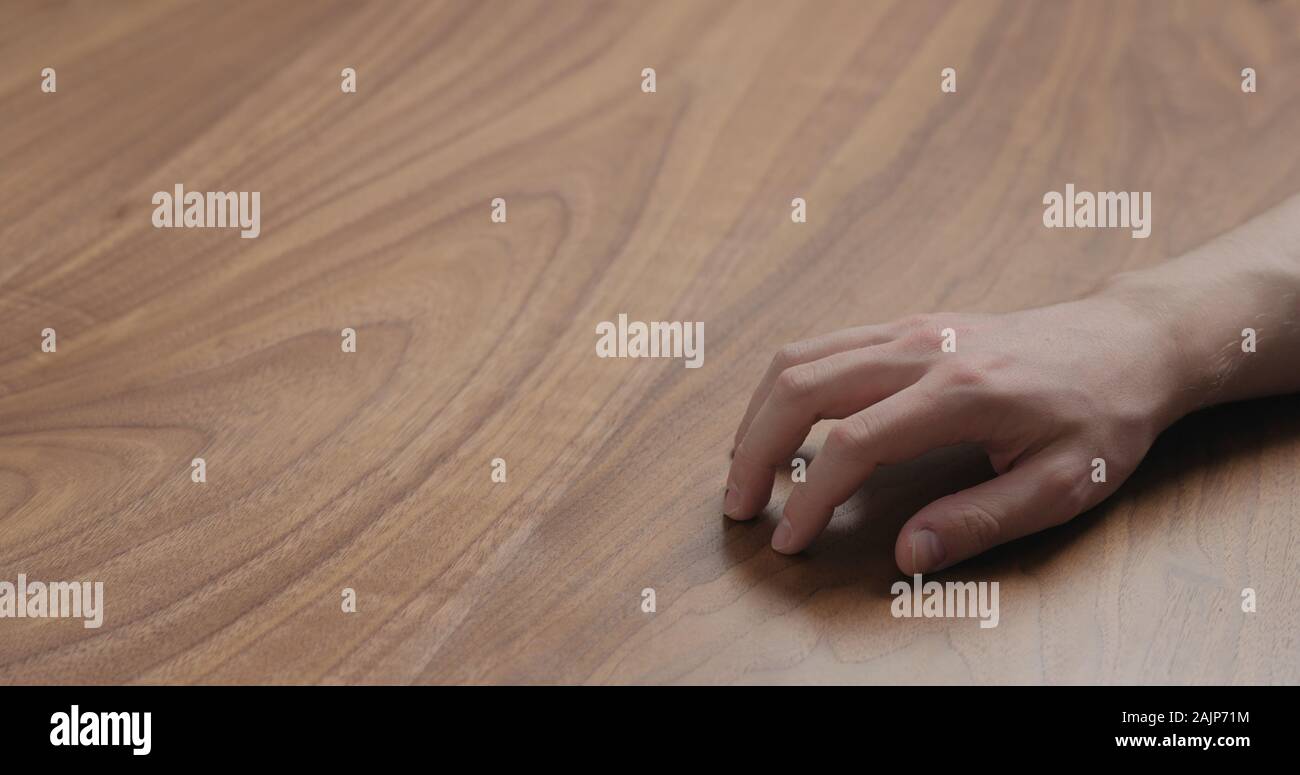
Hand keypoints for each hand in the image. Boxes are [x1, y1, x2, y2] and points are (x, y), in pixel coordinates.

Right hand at [724, 295, 1190, 573]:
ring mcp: (910, 328)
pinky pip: (824, 345)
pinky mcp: (907, 325)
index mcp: (961, 391)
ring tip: (745, 468)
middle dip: (755, 449)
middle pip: (803, 386)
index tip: (789, 539)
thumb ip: (982, 520)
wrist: (1126, 342)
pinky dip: (786, 387)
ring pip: (802, 357)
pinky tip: (783, 425)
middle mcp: (923, 348)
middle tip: (739, 506)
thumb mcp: (1063, 484)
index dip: (810, 497)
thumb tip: (907, 553)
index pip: (852, 443)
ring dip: (759, 413)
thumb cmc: (1101, 416)